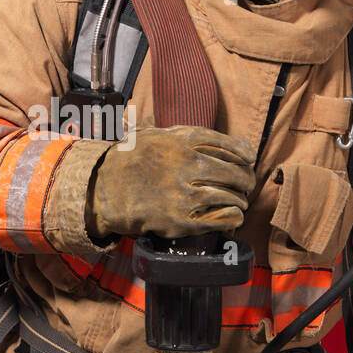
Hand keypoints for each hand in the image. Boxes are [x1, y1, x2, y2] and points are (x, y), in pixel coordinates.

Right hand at [87, 124, 254, 240]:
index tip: (250, 158)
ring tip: (240, 201)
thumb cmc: (128, 160)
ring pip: (231, 197)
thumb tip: (197, 132)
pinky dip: (233, 217)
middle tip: (247, 185)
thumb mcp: (151, 134)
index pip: (229, 145)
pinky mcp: (181, 220)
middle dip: (246, 180)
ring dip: (240, 200)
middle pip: (234, 173)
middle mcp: (187, 164)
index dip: (244, 152)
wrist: (102, 190)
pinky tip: (234, 216)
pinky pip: (221, 218)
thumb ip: (179, 133)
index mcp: (182, 140)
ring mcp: (184, 194)